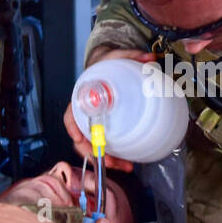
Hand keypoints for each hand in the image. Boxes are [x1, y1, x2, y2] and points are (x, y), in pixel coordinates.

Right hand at [61, 48, 157, 172]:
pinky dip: (114, 156)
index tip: (79, 138)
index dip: (73, 128)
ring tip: (124, 166)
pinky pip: (105, 145)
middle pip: (82, 139)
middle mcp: (85, 113)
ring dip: (107, 160)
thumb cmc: (106, 64)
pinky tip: (127, 161)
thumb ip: (132, 56)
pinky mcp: (105, 128)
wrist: (106, 67)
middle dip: (94, 153)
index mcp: (83, 97)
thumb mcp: (116, 58)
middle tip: (112, 161)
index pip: (70, 115)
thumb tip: (151, 59)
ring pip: (93, 147)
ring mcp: (94, 123)